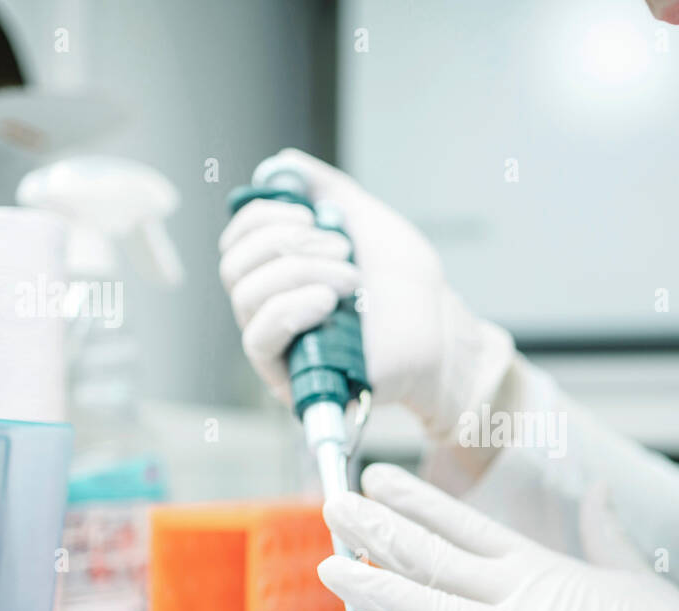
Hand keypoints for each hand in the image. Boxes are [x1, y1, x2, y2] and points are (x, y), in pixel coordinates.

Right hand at [218, 149, 512, 438]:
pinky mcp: (292, 377)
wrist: (443, 330)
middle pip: (235, 267)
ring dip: (298, 273)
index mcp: (283, 272)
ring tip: (350, 278)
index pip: (237, 243)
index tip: (309, 215)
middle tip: (340, 249)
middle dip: (286, 245)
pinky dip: (288, 309)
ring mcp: (282, 344)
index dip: (260, 219)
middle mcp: (273, 307)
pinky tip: (327, 301)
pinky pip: (258, 339)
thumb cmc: (409, 287)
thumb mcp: (367, 221)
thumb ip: (327, 189)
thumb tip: (282, 164)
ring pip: (246, 297)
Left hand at [317, 463, 678, 610]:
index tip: (380, 481)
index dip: (419, 502)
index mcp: (544, 568)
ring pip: (434, 605)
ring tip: (330, 564)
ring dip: (377, 585)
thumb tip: (598, 492)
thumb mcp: (633, 573)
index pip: (467, 526)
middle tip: (334, 507)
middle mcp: (522, 594)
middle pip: (436, 556)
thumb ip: (605, 531)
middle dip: (379, 531)